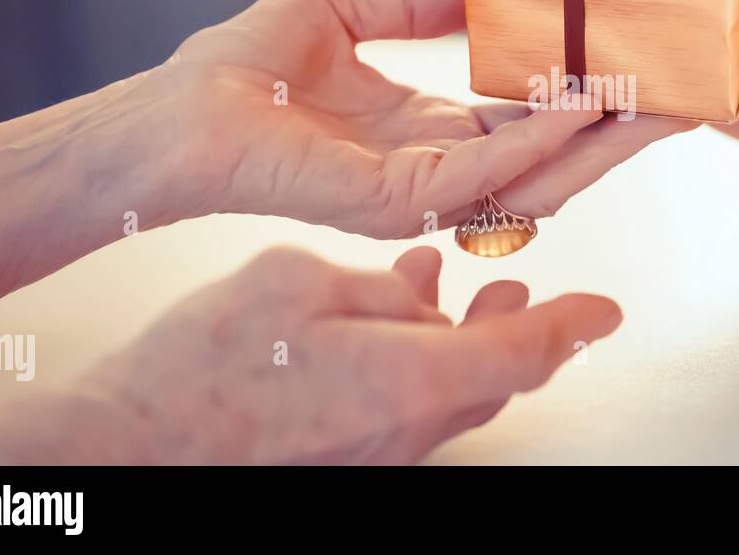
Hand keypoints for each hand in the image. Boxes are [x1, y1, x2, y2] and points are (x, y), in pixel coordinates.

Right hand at [77, 246, 620, 463]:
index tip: (604, 310)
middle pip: (495, 375)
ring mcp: (379, 451)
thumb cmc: (205, 370)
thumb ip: (377, 284)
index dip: (572, 324)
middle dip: (513, 324)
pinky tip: (381, 322)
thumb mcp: (296, 281)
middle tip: (514, 284)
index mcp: (414, 378)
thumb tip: (417, 286)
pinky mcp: (347, 457)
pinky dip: (412, 361)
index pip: (526, 351)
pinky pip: (404, 407)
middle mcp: (410, 427)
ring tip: (438, 286)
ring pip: (449, 390)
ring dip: (456, 337)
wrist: (134, 447)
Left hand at [156, 0, 691, 235]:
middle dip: (620, 128)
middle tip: (687, 94)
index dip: (585, 94)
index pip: (528, 121)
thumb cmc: (243, 66)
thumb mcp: (344, 7)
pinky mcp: (401, 199)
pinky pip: (490, 169)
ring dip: (603, 137)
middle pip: (551, 154)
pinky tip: (583, 94)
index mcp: (430, 130)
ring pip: (538, 172)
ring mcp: (424, 192)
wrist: (177, 114)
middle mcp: (440, 168)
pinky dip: (542, 134)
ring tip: (661, 96)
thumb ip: (416, 2)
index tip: (639, 64)